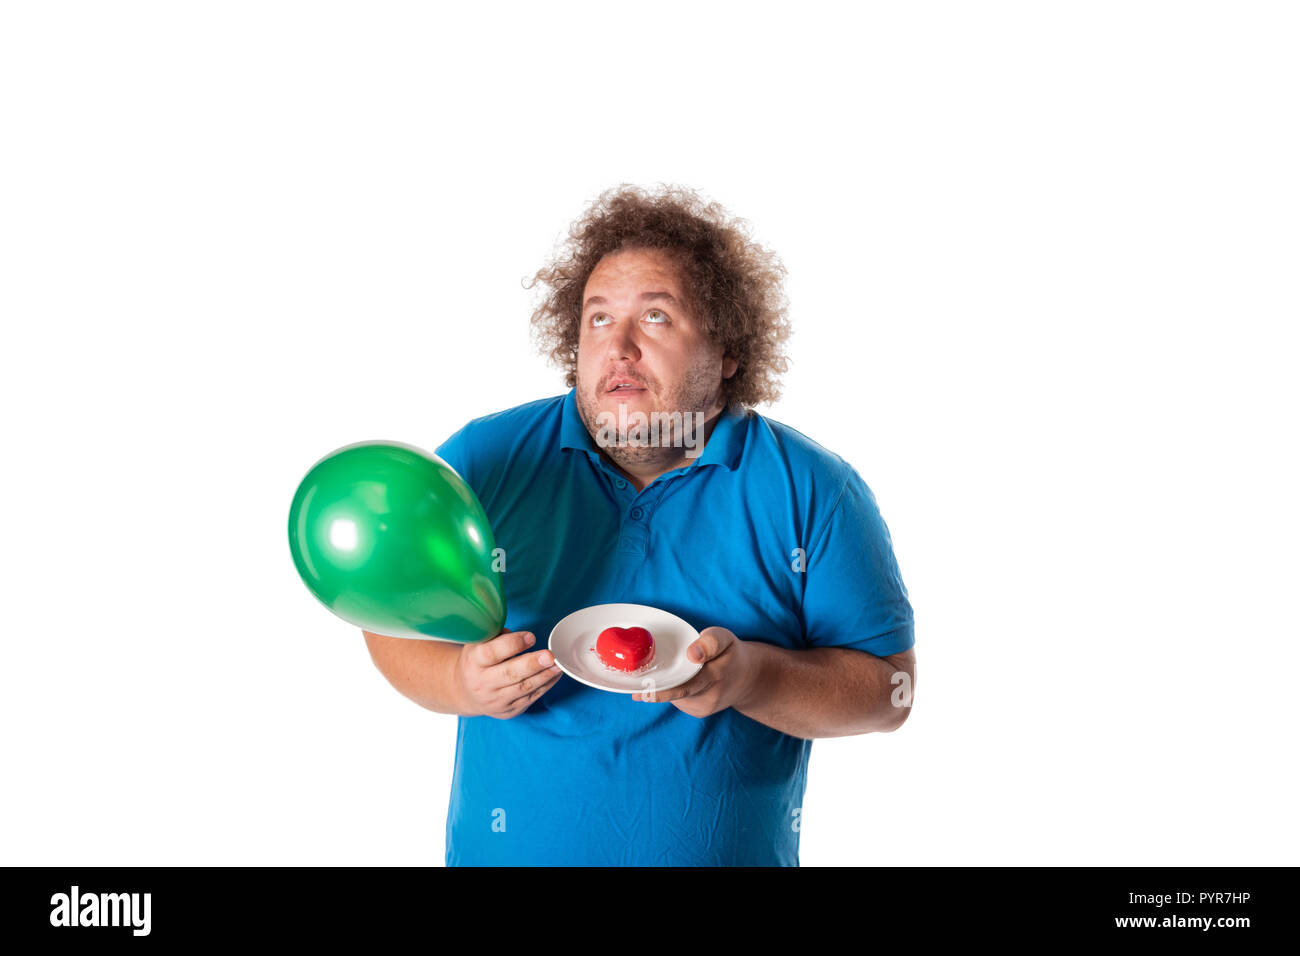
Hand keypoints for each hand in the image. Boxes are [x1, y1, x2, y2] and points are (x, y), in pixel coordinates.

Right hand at [454, 629, 562, 719]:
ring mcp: (495, 699)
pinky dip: (545, 685)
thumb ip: (496, 636)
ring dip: (544, 675)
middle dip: (533, 664)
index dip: (512, 644)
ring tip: (558, 664)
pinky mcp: (508, 710)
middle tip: (550, 655)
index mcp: (473, 662)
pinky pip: (530, 697)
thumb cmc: (476, 661)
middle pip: (510, 674)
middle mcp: (482, 683)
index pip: (491, 653)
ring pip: (523, 688)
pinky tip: (555, 675)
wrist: (464, 692)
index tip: (531, 637)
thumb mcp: (477, 643)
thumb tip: (520, 636)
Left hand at [634, 626, 759, 717]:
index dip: (660, 690)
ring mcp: (705, 707)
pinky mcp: (699, 712)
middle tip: (635, 688)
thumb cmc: (732, 654)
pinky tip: (678, 680)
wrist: (749, 679)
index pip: (685, 686)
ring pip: (675, 697)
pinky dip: (672, 690)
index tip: (641, 691)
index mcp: (716, 676)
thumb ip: (709, 642)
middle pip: (675, 694)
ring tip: (663, 675)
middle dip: (654, 690)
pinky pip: (678, 700)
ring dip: (664, 687)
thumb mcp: (725, 639)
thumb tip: (691, 654)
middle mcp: (710, 696)